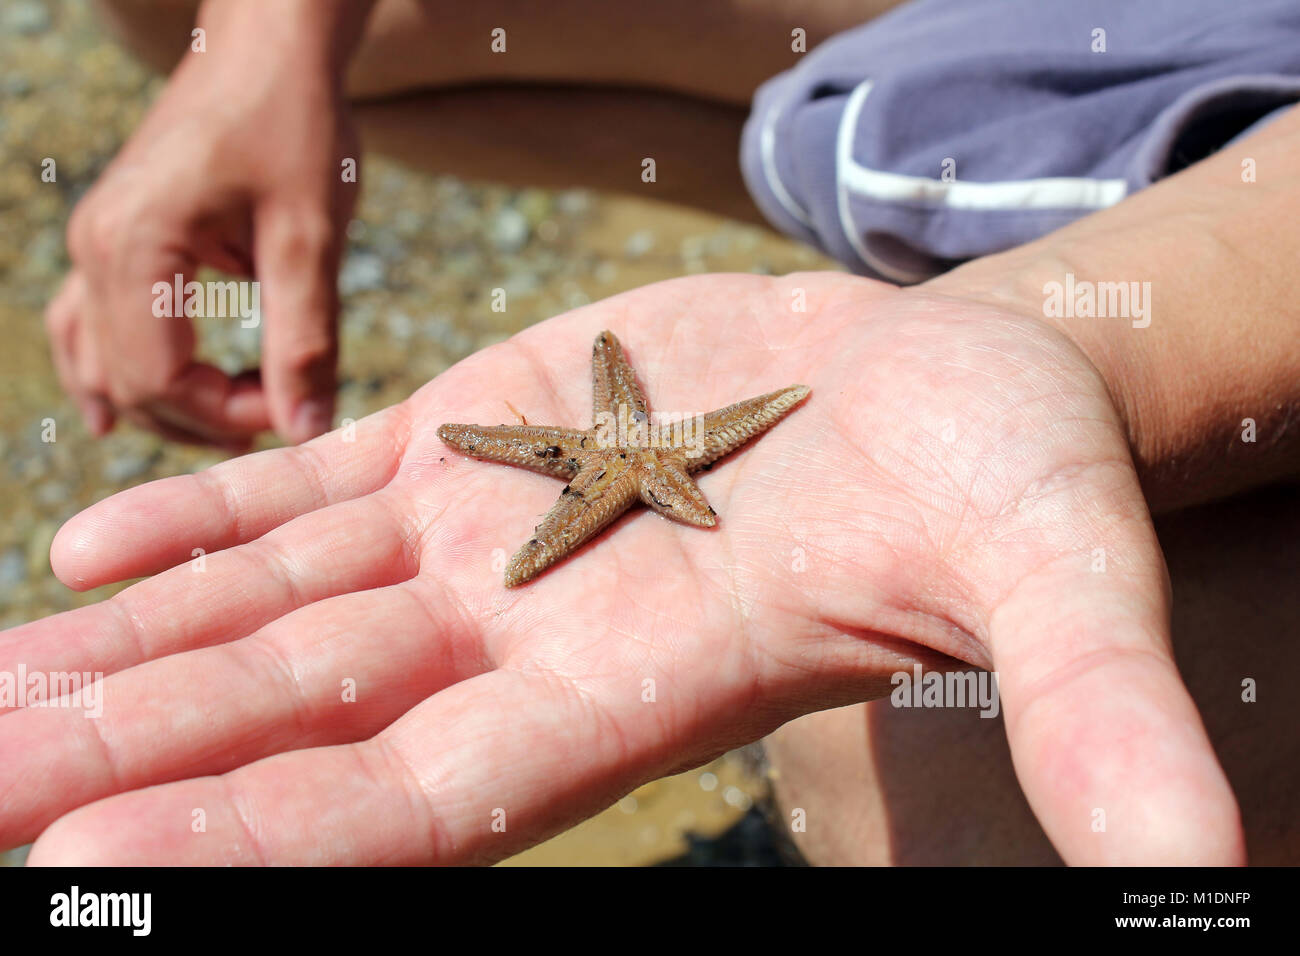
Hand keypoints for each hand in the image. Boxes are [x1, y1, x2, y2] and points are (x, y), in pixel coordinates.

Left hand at [3, 272, 1241, 863]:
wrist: (957, 384)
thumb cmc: (1017, 478)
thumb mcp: (1067, 581)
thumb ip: (1102, 721)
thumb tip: (1208, 881)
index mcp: (645, 688)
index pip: (424, 801)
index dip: (266, 840)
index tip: (96, 876)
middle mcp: (536, 634)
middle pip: (300, 722)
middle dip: (126, 767)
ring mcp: (494, 537)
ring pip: (278, 613)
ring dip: (127, 659)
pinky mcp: (487, 441)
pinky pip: (316, 495)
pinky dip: (202, 524)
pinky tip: (84, 560)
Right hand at [47, 4, 358, 446]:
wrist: (270, 48)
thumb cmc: (293, 124)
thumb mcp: (309, 236)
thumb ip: (305, 338)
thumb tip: (306, 428)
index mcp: (135, 245)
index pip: (160, 379)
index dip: (229, 414)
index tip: (296, 409)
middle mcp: (96, 246)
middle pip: (128, 381)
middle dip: (204, 418)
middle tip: (281, 416)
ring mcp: (97, 240)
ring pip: (104, 362)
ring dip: (166, 405)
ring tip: (230, 424)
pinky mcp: (116, 238)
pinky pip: (89, 324)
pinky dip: (113, 372)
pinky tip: (123, 412)